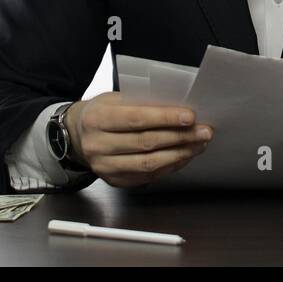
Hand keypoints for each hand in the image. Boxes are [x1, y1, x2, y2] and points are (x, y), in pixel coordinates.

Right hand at [66, 92, 212, 188]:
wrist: (78, 135)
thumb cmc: (103, 112)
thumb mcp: (115, 99)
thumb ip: (142, 103)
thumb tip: (180, 108)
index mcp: (97, 119)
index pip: (136, 119)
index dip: (165, 118)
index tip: (191, 116)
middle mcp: (98, 145)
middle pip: (146, 143)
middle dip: (180, 137)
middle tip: (204, 131)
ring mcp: (105, 167)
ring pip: (149, 163)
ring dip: (180, 154)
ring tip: (199, 144)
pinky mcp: (115, 181)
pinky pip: (148, 177)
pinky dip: (170, 166)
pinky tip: (185, 156)